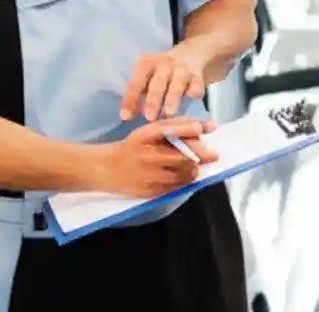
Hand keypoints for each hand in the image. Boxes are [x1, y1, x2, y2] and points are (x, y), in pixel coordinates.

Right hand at [96, 118, 219, 197]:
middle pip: (184, 156)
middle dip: (201, 155)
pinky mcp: (151, 192)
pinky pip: (176, 187)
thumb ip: (174, 127)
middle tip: (211, 155)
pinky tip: (180, 175)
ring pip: (184, 174)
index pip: (173, 130)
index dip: (191, 129)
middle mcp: (149, 156)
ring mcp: (150, 176)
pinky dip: (183, 181)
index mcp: (146, 136)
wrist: (107, 168)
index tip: (206, 128)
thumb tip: (203, 128)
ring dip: (193, 169)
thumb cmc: (132, 146)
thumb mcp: (148, 132)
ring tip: (193, 165)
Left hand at [120, 51, 205, 121]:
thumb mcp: (146, 78)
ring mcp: (182, 70)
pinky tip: (189, 106)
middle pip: (157, 83)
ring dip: (172, 100)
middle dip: (153, 101)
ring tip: (169, 114)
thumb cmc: (160, 74)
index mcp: (146, 64)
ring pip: (177, 86)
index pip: (136, 82)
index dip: (130, 99)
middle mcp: (164, 65)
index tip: (125, 117)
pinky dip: (192, 97)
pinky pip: (195, 89)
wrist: (188, 57)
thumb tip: (127, 117)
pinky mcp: (197, 78)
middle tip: (149, 118)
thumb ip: (137, 96)